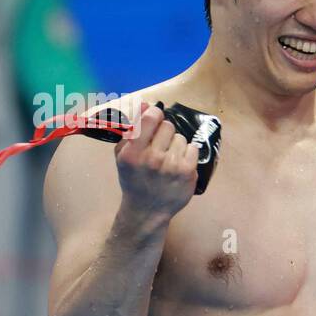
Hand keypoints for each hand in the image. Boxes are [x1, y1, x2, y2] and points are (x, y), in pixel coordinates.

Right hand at [114, 102, 199, 220]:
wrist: (147, 210)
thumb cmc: (134, 180)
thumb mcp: (122, 156)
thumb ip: (130, 130)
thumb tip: (144, 105)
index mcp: (133, 152)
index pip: (150, 118)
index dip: (154, 114)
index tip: (154, 118)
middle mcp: (152, 158)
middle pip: (168, 126)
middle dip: (164, 133)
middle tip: (160, 146)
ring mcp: (172, 165)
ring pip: (180, 137)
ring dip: (175, 145)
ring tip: (168, 159)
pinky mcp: (188, 172)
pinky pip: (192, 148)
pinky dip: (186, 154)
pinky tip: (178, 164)